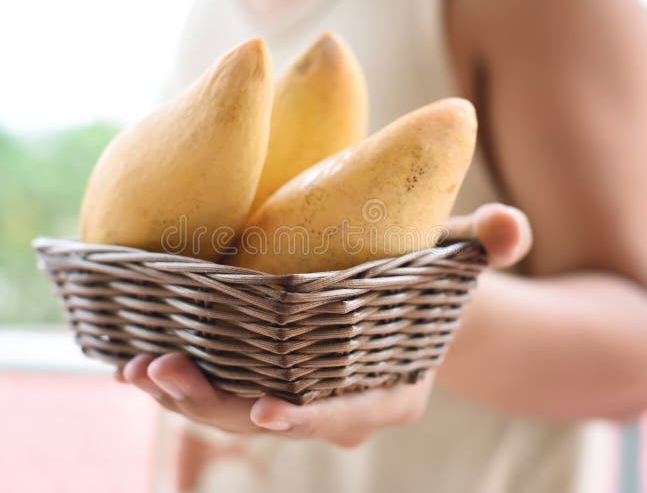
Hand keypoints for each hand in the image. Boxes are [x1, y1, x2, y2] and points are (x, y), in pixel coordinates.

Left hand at [116, 203, 531, 447]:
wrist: (404, 288)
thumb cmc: (429, 271)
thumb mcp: (459, 255)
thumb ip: (485, 244)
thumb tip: (514, 227)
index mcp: (387, 391)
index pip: (347, 415)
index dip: (308, 416)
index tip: (265, 407)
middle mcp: (334, 406)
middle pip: (270, 418)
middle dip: (215, 405)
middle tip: (164, 370)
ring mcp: (293, 395)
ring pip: (230, 411)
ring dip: (181, 396)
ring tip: (134, 364)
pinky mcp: (259, 375)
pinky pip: (215, 388)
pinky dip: (177, 379)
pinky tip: (132, 355)